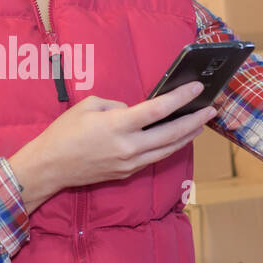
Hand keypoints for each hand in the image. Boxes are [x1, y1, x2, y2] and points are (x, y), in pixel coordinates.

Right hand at [7, 81, 218, 213]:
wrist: (50, 166)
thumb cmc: (64, 132)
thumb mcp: (89, 106)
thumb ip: (117, 105)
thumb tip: (134, 111)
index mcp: (118, 126)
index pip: (158, 110)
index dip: (181, 98)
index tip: (197, 88)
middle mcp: (128, 147)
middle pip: (172, 133)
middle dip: (194, 120)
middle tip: (211, 109)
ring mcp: (129, 163)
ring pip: (167, 149)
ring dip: (187, 136)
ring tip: (201, 123)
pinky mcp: (127, 173)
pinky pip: (154, 158)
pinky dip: (169, 146)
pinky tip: (177, 138)